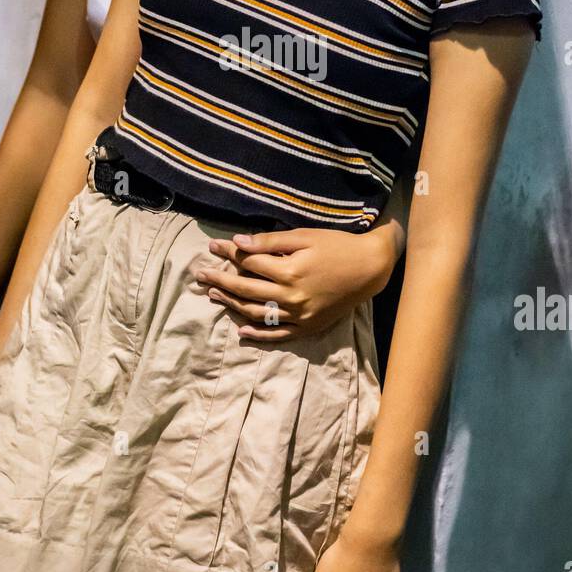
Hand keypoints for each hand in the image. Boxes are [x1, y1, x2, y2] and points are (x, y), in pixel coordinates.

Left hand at [194, 226, 398, 340]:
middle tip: (201, 275)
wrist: (371, 268)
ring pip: (256, 313)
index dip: (228, 254)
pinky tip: (241, 331)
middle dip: (221, 280)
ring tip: (214, 295)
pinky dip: (258, 335)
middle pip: (246, 289)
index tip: (212, 247)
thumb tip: (238, 243)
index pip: (248, 263)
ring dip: (233, 304)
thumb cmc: (338, 246)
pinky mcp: (308, 326)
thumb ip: (270, 241)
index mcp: (289, 271)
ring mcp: (299, 315)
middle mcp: (291, 297)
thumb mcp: (304, 236)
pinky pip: (278, 334)